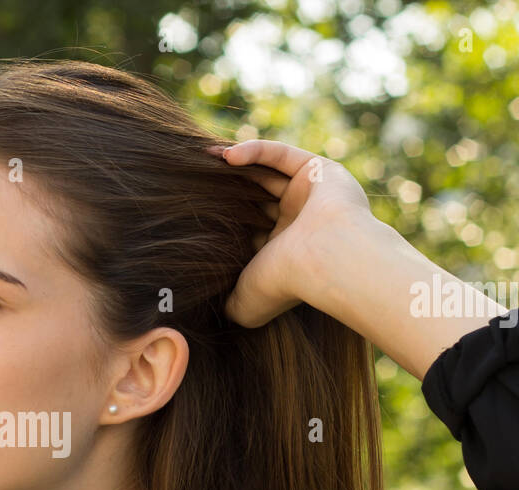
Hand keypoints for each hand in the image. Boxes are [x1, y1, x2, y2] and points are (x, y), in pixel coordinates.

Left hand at [206, 139, 374, 327]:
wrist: (324, 261)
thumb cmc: (284, 284)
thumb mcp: (245, 303)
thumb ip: (228, 304)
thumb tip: (211, 310)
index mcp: (284, 250)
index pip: (249, 226)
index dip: (222, 216)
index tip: (194, 210)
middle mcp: (299, 222)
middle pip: (257, 195)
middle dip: (228, 186)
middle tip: (196, 179)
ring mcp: (311, 195)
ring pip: (268, 171)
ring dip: (236, 164)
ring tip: (206, 159)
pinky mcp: (319, 170)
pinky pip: (281, 154)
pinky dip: (254, 150)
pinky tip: (227, 156)